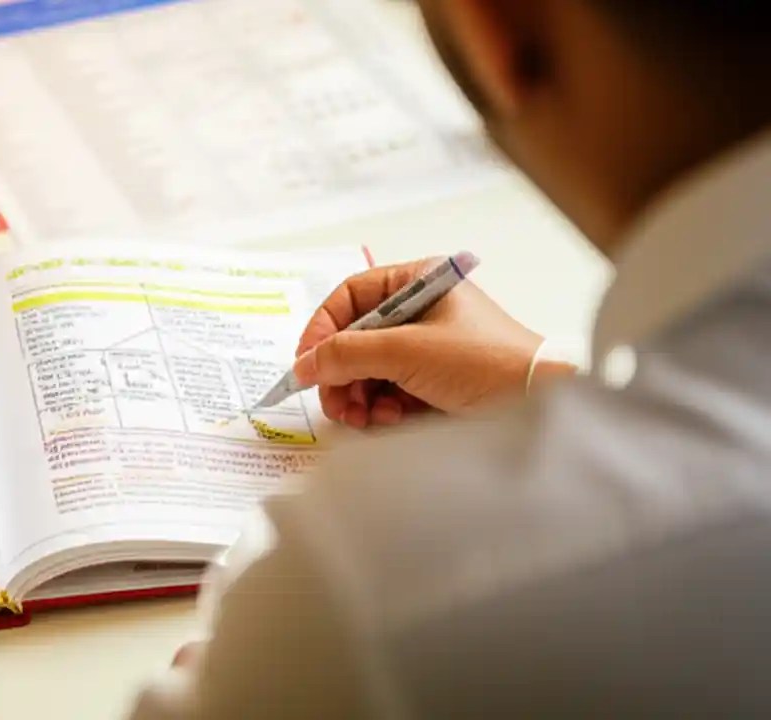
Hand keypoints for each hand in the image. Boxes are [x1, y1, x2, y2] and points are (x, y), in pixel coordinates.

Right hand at [294, 258, 543, 428]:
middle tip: (335, 403)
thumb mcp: (406, 352)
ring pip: (368, 368)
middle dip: (340, 374)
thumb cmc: (484, 362)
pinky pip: (388, 389)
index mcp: (418, 282)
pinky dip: (380, 407)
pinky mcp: (433, 379)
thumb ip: (347, 354)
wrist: (538, 404)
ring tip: (364, 417)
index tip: (307, 363)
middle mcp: (420, 309)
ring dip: (358, 395)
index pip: (350, 297)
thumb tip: (303, 364)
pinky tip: (388, 419)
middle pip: (355, 338)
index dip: (323, 329)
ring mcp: (426, 346)